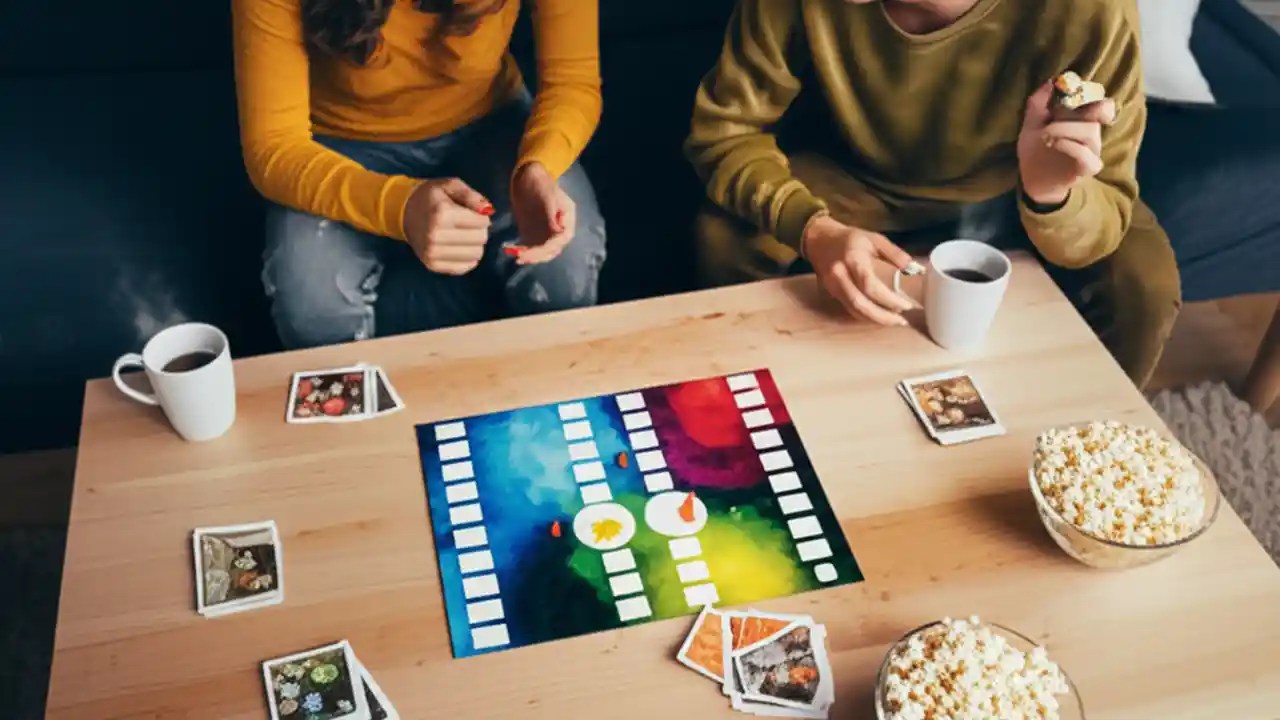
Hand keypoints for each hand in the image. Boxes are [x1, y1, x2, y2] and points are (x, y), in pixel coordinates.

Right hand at [403, 178, 493, 274]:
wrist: (403, 212)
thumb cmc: (430, 197)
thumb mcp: (450, 185)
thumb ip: (471, 195)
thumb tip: (488, 210)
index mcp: (442, 213)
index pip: (482, 222)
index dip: (481, 216)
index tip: (471, 213)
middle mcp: (436, 236)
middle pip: (480, 239)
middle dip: (479, 230)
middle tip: (468, 225)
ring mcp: (433, 253)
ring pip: (475, 255)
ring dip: (474, 245)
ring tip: (463, 236)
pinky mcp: (432, 265)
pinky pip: (464, 267)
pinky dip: (467, 258)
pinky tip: (459, 248)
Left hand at [509, 162, 574, 265]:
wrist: (528, 177)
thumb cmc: (541, 183)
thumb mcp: (549, 197)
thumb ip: (553, 216)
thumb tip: (558, 234)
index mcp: (567, 220)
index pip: (562, 239)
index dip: (550, 247)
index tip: (536, 250)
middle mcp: (559, 230)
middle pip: (552, 249)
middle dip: (538, 255)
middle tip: (522, 256)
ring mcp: (546, 233)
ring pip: (542, 251)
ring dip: (530, 256)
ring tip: (516, 255)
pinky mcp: (535, 234)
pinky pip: (531, 247)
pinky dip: (523, 251)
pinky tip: (511, 250)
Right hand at [801, 215, 914, 325]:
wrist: (819, 240)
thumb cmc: (850, 238)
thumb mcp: (874, 239)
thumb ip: (895, 254)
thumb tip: (915, 270)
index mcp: (853, 259)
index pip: (870, 286)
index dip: (888, 299)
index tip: (906, 305)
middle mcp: (840, 276)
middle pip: (859, 304)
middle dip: (882, 317)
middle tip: (901, 321)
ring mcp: (834, 287)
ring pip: (854, 310)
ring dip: (875, 320)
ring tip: (894, 321)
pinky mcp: (832, 294)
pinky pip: (850, 309)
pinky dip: (866, 316)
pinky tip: (879, 316)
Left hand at [1018, 80, 1117, 205]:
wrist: (1033, 180)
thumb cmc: (1036, 149)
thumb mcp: (1031, 124)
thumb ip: (1038, 103)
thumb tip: (1051, 81)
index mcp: (1080, 118)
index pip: (1098, 98)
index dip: (1088, 91)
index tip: (1067, 88)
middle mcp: (1090, 131)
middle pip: (1099, 110)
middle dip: (1078, 105)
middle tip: (1056, 110)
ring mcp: (1091, 150)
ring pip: (1090, 132)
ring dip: (1064, 129)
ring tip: (1045, 135)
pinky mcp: (1087, 168)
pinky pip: (1087, 156)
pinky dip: (1071, 147)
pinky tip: (1055, 144)